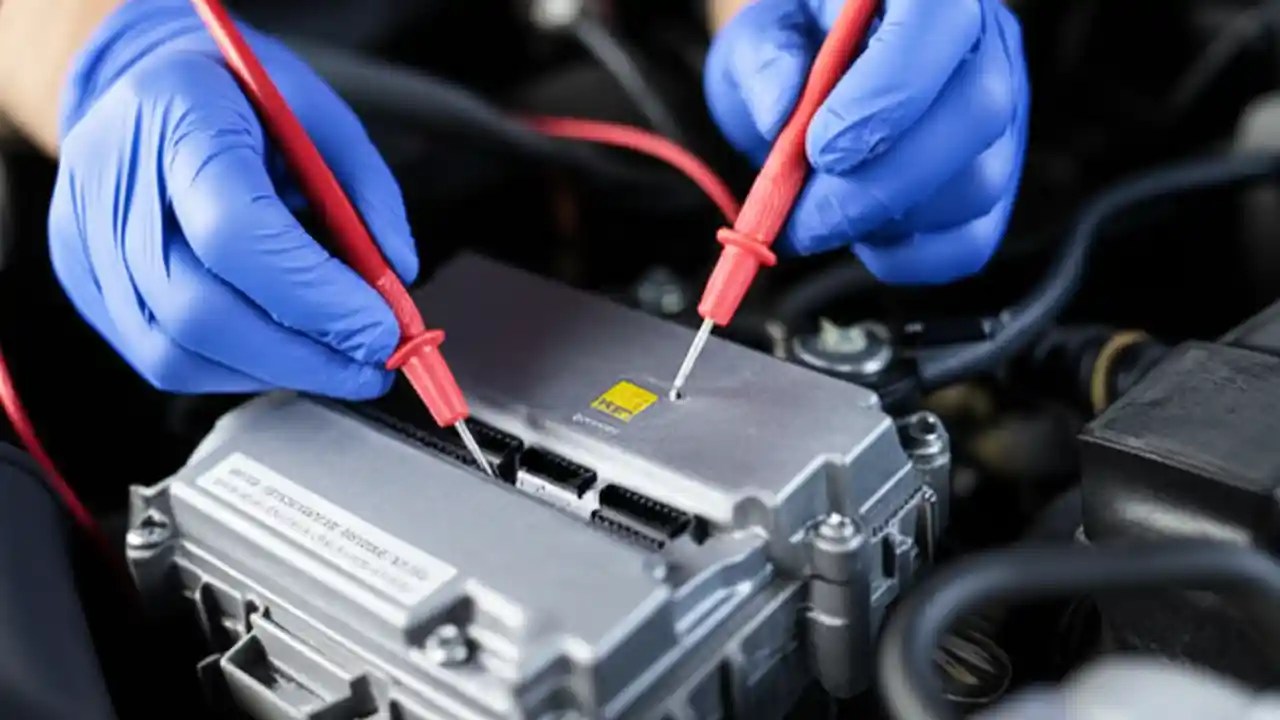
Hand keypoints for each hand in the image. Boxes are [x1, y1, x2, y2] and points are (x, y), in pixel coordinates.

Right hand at [49, 0, 416, 397]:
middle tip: (371, 364)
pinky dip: (236, 368)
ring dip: (275, 370)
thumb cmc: (239, 97)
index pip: (238, 234)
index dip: (318, 299)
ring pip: (177, 350)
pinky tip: (281, 350)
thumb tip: (395, 280)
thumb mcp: (322, 118)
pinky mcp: (84, 280)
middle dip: (304, 355)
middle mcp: (118, 182)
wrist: (145, 82)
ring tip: (334, 361)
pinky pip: (160, 357)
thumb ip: (367, 196)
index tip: (382, 330)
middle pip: (202, 310)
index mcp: (182, 119)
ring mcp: (88, 239)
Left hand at [704, 0, 1028, 284]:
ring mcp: (1003, 115)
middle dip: (876, 186)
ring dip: (885, 222)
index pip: (942, 25)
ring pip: (976, 185)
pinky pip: (972, 240)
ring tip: (819, 218)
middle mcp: (985, 43)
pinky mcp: (995, 180)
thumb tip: (780, 115)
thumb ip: (765, 64)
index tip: (821, 150)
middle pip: (974, 114)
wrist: (812, 72)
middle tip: (803, 217)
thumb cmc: (795, 45)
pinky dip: (907, 257)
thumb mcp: (762, 36)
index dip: (888, 95)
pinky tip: (860, 238)